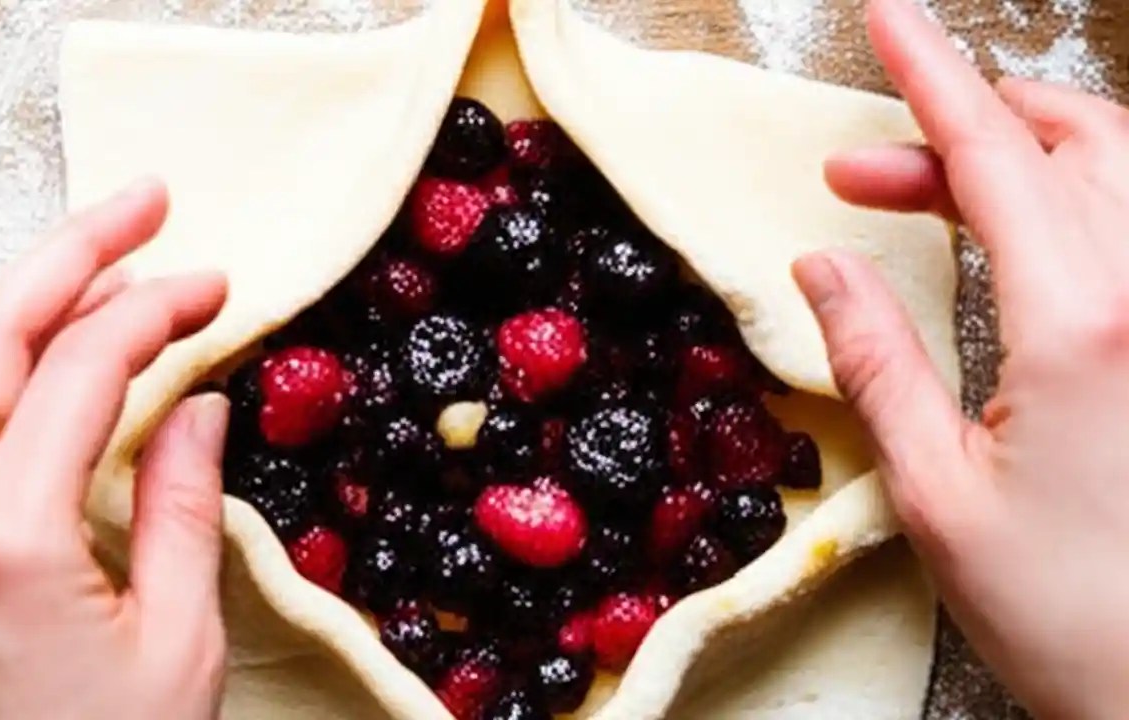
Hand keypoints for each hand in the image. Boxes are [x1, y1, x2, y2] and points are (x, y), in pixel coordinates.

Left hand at [0, 181, 229, 719]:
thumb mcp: (177, 643)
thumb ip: (180, 504)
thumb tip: (196, 403)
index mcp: (6, 543)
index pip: (81, 370)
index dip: (157, 308)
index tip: (218, 286)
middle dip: (73, 248)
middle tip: (146, 199)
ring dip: (42, 303)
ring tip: (120, 263)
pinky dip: (20, 374)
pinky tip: (76, 361)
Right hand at [794, 1, 1128, 716]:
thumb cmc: (1067, 616)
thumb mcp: (934, 493)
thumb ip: (875, 360)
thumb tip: (821, 263)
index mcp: (1081, 328)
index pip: (994, 156)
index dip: (929, 74)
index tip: (887, 16)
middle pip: (1067, 142)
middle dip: (957, 128)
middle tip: (861, 175)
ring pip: (1125, 168)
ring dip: (1026, 154)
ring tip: (940, 190)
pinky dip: (1084, 199)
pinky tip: (1036, 236)